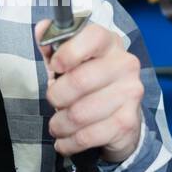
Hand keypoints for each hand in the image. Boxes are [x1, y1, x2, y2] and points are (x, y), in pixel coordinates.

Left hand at [34, 20, 143, 164]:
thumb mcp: (72, 61)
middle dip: (56, 96)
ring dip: (59, 124)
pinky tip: (65, 141)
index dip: (67, 53)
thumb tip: (41, 29)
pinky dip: (69, 142)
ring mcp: (130, 94)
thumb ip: (54, 44)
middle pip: (79, 81)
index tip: (55, 67)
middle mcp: (125, 65)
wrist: (123, 120)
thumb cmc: (92, 84)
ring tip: (58, 125)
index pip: (92, 37)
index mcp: (110, 43)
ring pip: (79, 113)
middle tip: (54, 102)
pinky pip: (86, 136)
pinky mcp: (127, 122)